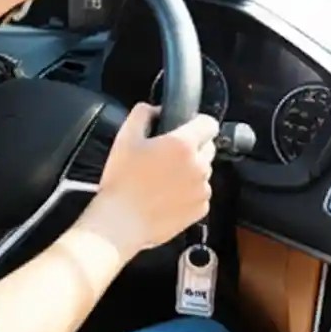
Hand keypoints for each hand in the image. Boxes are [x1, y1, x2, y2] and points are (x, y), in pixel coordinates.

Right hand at [76, 103, 217, 258]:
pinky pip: (200, 193)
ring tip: (163, 179)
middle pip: (207, 147)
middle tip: (166, 156)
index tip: (187, 126)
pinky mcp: (200, 209)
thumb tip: (154, 109)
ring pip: (203, 171)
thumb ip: (142, 114)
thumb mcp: (125, 138)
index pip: (209, 123)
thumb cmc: (122, 181)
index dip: (197, 122)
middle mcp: (199, 166)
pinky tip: (166, 196)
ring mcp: (202, 190)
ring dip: (189, 171)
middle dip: (192, 147)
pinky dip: (188, 193)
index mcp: (183, 145)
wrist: (121, 222)